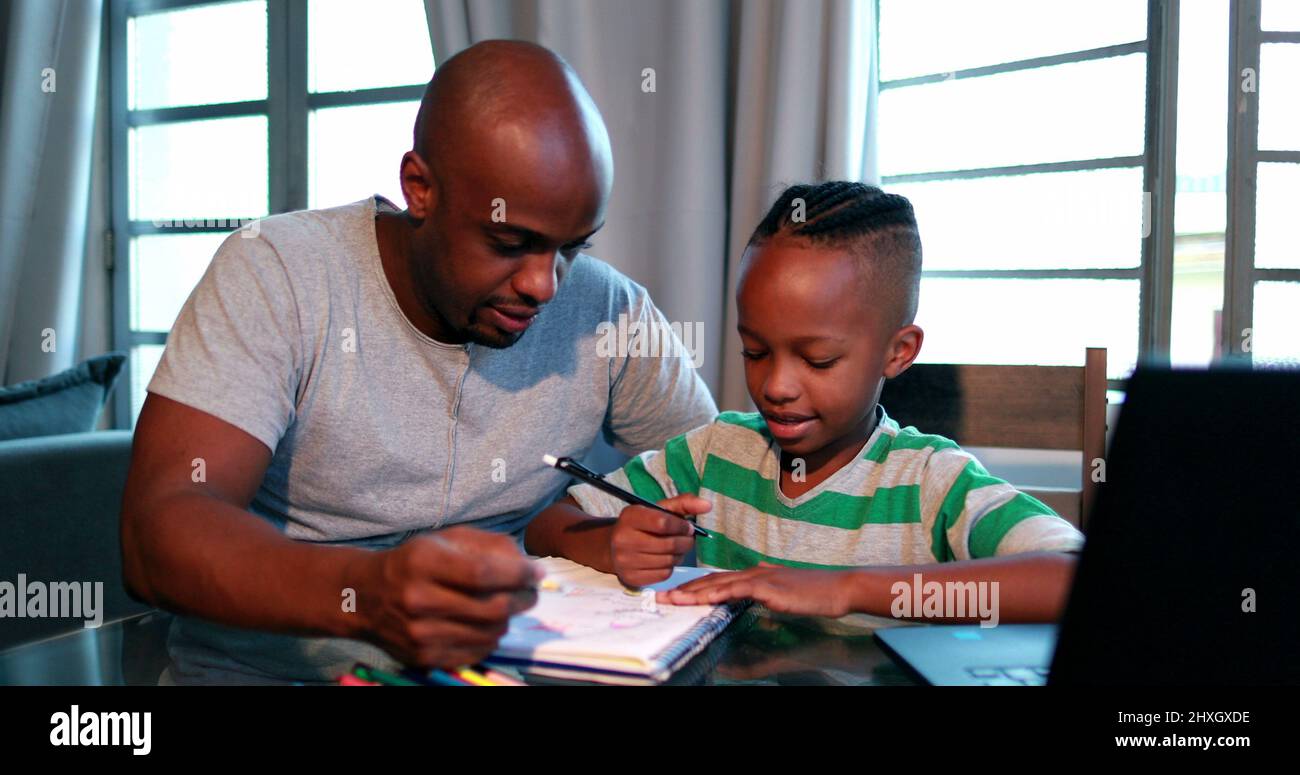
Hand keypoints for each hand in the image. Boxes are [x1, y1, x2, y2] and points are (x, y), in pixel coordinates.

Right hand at [354, 526, 542, 668]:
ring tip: (505, 606)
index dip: (518, 575)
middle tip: (530, 593)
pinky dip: (490, 638)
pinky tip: (484, 624)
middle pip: (491, 607)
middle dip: (522, 600)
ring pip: (489, 633)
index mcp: (424, 562)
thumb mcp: (447, 539)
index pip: (483, 573)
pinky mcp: (423, 657)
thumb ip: (490, 546)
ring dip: (507, 620)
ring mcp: (420, 634)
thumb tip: (529, 567)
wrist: (364, 596)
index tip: (537, 573)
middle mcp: (419, 599)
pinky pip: (476, 652)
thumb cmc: (415, 561)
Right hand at [608, 494, 710, 586]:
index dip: (682, 526)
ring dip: (679, 555)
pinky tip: (666, 560)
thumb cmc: (643, 525)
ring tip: (676, 549)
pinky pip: (662, 575)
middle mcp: (623, 538)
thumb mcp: (659, 509)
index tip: (687, 527)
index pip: (663, 522)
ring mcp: (624, 560)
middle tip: (687, 539)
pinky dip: (670, 568)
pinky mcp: (630, 577)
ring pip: (667, 561)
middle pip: (668, 544)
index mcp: (631, 516)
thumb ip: (684, 504)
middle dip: (685, 542)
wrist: (614, 546)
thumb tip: (707, 505)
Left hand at [658, 564, 856, 617]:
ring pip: (719, 583)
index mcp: (755, 574)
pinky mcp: (768, 587)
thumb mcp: (784, 590)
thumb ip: (766, 587)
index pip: (718, 580)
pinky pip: (737, 590)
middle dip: (685, 588)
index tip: (676, 593)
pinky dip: (718, 594)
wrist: (837, 588)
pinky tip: (703, 599)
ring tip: (673, 599)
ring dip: (693, 592)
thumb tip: (753, 586)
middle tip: (661, 596)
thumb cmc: (814, 591)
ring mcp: (760, 578)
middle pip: (712, 580)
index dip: (695, 586)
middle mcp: (753, 573)